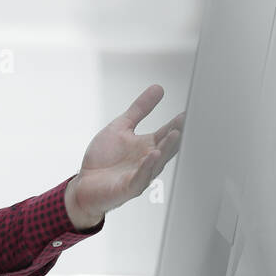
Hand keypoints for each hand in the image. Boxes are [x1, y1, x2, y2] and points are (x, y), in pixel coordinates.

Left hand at [66, 83, 182, 228]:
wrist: (84, 185)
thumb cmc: (104, 159)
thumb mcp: (120, 127)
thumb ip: (139, 109)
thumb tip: (158, 88)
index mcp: (148, 145)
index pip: (167, 132)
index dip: (178, 122)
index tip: (191, 109)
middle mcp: (148, 160)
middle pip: (167, 146)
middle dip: (178, 134)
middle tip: (189, 121)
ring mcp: (141, 174)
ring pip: (158, 161)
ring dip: (166, 149)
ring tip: (174, 134)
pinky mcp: (129, 187)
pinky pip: (141, 177)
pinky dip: (147, 166)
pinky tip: (153, 155)